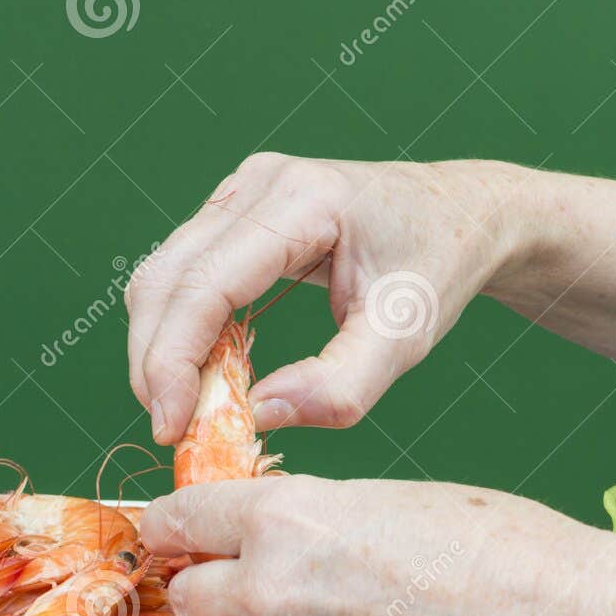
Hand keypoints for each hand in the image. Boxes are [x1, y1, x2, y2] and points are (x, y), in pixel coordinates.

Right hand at [127, 153, 526, 441]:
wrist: (459, 212)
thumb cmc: (437, 266)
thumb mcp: (406, 336)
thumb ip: (341, 384)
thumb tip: (258, 415)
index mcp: (302, 200)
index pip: (205, 282)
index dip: (172, 359)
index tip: (170, 426)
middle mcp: (259, 183)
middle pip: (165, 278)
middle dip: (156, 361)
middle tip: (172, 431)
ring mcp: (241, 191)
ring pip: (163, 277)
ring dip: (162, 348)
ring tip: (191, 408)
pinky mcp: (235, 211)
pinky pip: (184, 274)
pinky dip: (182, 330)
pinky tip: (208, 373)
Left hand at [139, 474, 599, 615]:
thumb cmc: (500, 552)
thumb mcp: (390, 502)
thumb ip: (315, 519)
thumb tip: (283, 533)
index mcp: (285, 519)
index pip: (179, 520)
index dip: (175, 528)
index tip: (177, 535)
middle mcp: (269, 591)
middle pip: (190, 596)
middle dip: (210, 588)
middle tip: (247, 585)